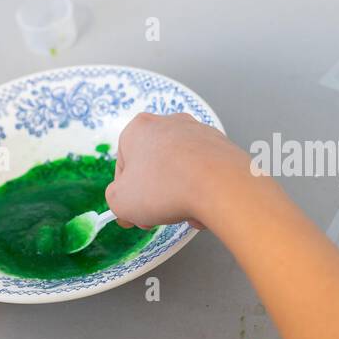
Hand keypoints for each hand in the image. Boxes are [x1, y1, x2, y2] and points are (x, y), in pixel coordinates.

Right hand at [105, 112, 249, 229]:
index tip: (134, 214)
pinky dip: (203, 189)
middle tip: (158, 216)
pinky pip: (205, 172)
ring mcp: (199, 131)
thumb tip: (126, 202)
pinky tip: (205, 206)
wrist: (220, 185)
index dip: (127, 194)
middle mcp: (170, 122)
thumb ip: (116, 200)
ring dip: (180, 192)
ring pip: (181, 170)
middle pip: (154, 166)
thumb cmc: (165, 188)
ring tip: (185, 212)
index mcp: (139, 128)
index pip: (124, 165)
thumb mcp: (121, 202)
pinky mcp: (222, 145)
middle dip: (155, 193)